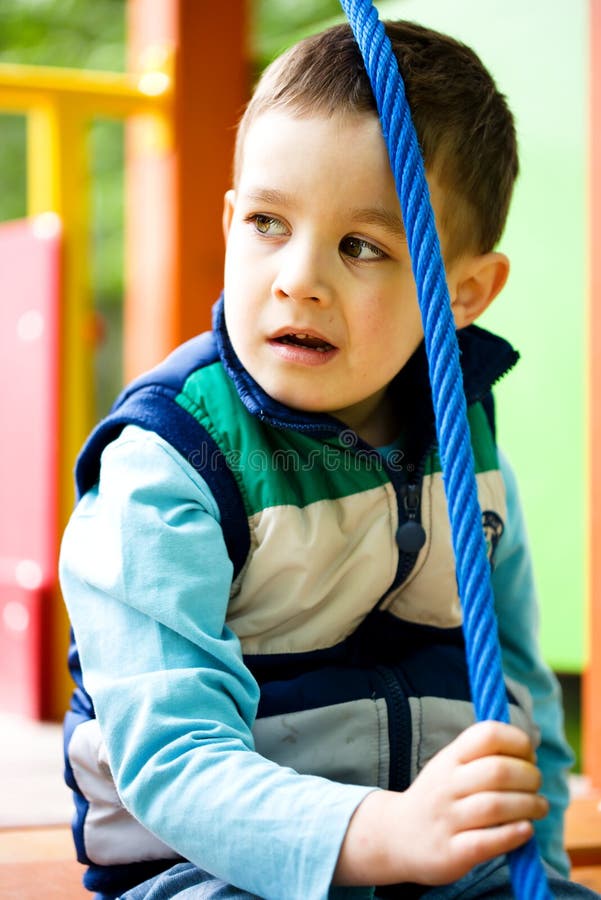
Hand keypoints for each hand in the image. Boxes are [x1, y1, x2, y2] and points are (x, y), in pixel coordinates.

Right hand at [334, 720, 547, 886]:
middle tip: (536, 786)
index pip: (488, 735)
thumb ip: (482, 756)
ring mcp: (447, 819)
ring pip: (496, 806)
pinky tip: (526, 830)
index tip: (529, 756)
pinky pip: (488, 841)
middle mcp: (446, 785)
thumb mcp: (450, 766)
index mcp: (450, 758)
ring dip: (529, 806)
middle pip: (498, 771)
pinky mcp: (451, 852)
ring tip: (539, 808)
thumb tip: (528, 750)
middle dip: (530, 777)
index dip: (518, 741)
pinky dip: (514, 834)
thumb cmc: (438, 797)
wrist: (396, 835)